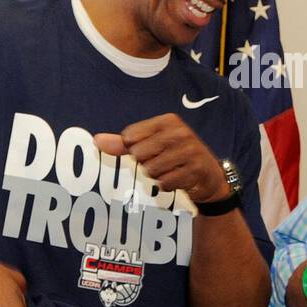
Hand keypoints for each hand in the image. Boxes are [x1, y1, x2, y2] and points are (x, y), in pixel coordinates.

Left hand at [94, 114, 227, 205]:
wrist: (209, 177)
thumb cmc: (175, 158)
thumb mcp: (151, 146)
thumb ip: (122, 144)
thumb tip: (97, 140)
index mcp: (168, 121)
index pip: (130, 138)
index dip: (135, 150)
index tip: (151, 151)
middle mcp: (180, 132)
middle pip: (139, 155)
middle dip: (146, 164)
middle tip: (163, 163)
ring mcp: (190, 150)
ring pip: (151, 170)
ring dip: (157, 176)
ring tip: (171, 171)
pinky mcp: (196, 169)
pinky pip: (165, 183)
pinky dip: (168, 185)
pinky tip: (178, 179)